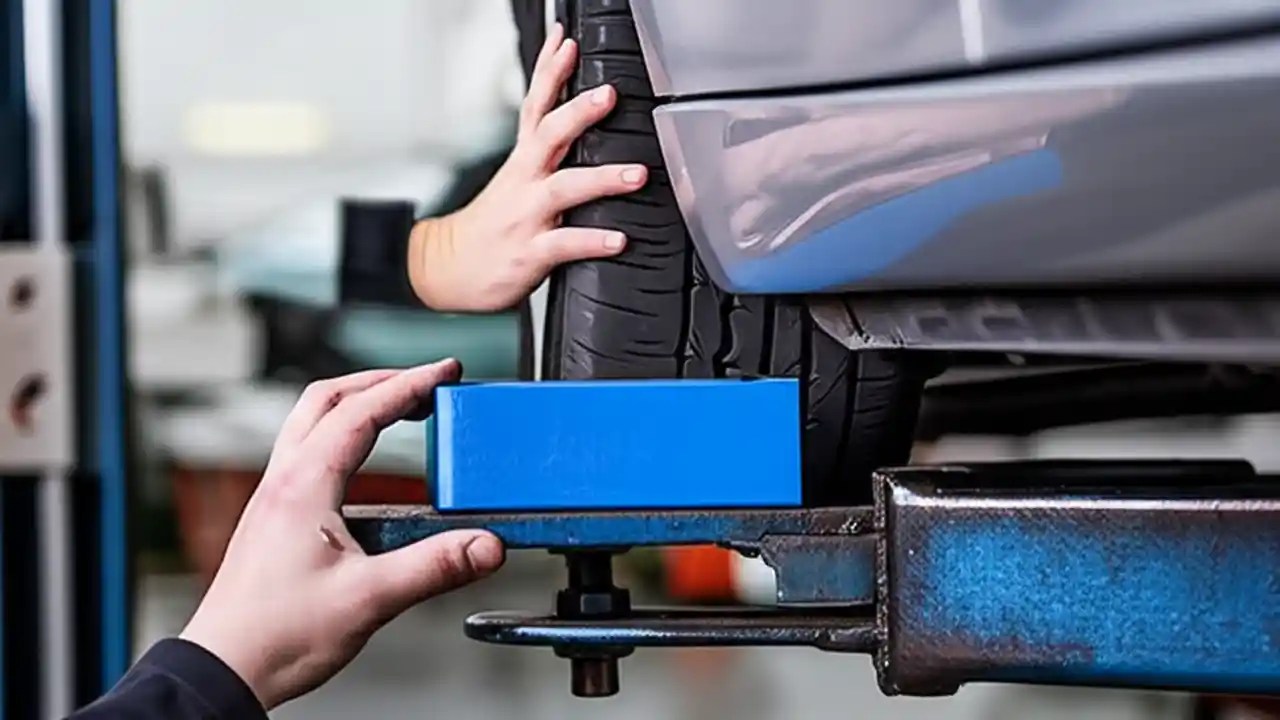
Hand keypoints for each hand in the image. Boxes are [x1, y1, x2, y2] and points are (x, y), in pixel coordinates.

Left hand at [179, 360, 503, 709]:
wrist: (228, 668)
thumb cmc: (278, 635)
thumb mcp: (370, 599)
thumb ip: (434, 567)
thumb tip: (485, 544)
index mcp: (304, 485)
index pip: (362, 410)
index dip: (410, 384)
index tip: (444, 371)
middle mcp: (284, 481)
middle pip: (328, 398)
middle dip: (380, 380)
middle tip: (423, 380)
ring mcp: (275, 497)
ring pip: (311, 421)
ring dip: (357, 403)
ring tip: (398, 407)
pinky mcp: (276, 518)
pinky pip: (308, 454)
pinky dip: (343, 437)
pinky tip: (366, 466)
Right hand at [408, 22, 648, 311]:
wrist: (450, 268)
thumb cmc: (494, 224)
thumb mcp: (517, 177)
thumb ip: (547, 150)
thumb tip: (579, 116)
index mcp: (523, 160)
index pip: (535, 104)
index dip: (550, 71)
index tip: (566, 41)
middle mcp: (524, 181)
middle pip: (549, 135)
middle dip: (578, 110)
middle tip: (608, 94)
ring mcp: (526, 216)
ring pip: (564, 189)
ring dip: (602, 178)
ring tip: (636, 174)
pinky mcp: (529, 253)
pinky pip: (564, 245)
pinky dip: (592, 241)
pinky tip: (618, 239)